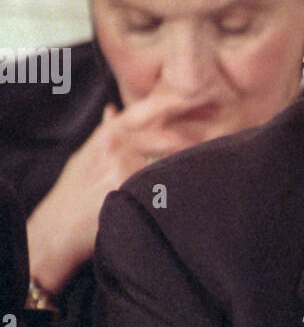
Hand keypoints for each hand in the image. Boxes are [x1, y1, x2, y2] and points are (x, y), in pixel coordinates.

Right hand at [27, 86, 211, 293]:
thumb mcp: (83, 157)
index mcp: (109, 134)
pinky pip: (163, 184)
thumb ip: (103, 132)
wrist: (54, 232)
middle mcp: (117, 145)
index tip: (204, 94)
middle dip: (199, 136)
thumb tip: (113, 109)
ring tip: (218, 164)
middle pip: (169, 134)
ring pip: (170, 159)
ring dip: (194, 163)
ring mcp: (123, 166)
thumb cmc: (70, 196)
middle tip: (227, 132)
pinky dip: (179, 187)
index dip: (178, 101)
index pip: (149, 109)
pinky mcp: (128, 189)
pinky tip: (195, 190)